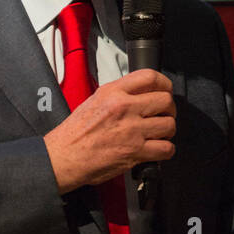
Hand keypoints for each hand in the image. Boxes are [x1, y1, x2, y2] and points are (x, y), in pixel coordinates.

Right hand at [44, 70, 175, 194]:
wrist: (65, 156)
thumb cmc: (76, 132)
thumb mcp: (94, 100)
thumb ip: (118, 94)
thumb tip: (139, 93)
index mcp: (113, 92)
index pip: (150, 77)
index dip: (164, 83)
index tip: (165, 90)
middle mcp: (124, 108)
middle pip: (165, 100)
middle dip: (169, 109)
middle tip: (163, 115)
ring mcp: (132, 130)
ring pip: (169, 124)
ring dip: (168, 130)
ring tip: (159, 133)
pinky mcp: (135, 152)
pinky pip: (166, 148)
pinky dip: (166, 150)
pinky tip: (157, 149)